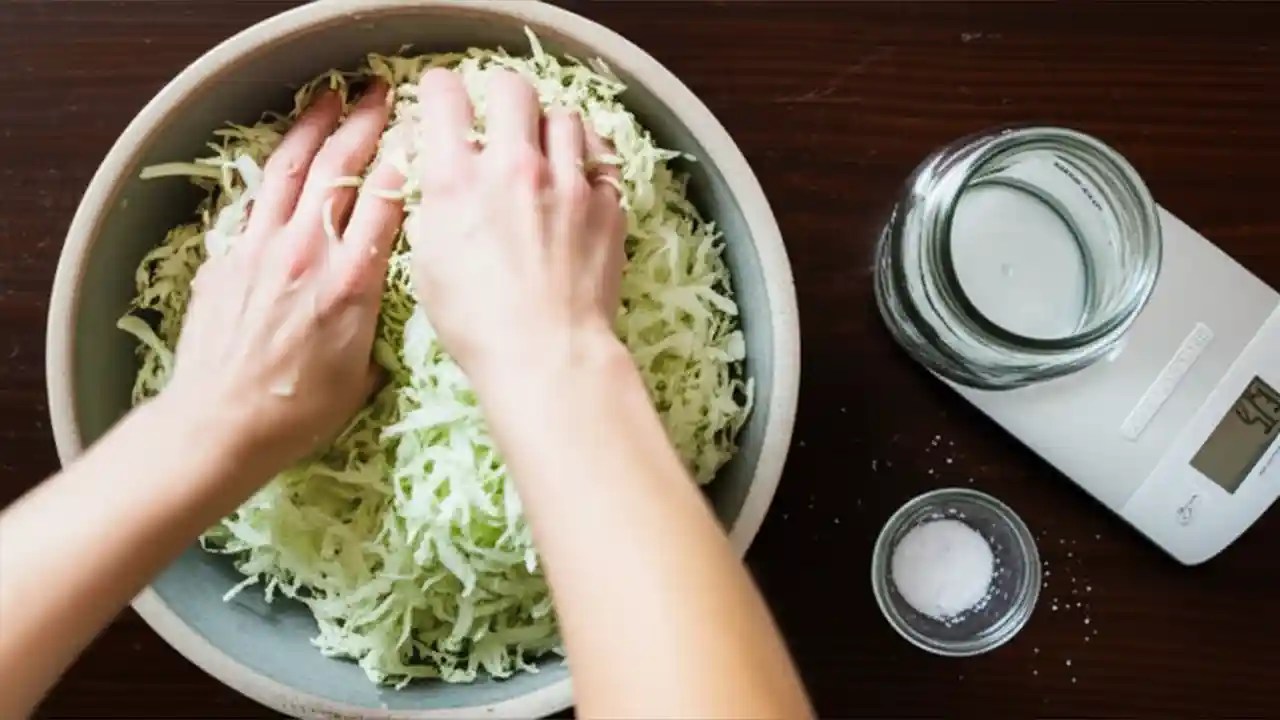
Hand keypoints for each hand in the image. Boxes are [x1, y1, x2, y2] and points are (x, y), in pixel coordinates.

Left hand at [162, 82, 402, 478]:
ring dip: (311, 129)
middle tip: (377, 96)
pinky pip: (253, 204)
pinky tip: (283, 164)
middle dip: (361, 123)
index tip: (414, 140)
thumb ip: (375, 328)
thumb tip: (379, 310)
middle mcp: (306, 253)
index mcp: (351, 281)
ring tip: (328, 101)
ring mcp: (260, 249)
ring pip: (289, 171)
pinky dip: (273, 177)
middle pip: (337, 168)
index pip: (384, 201)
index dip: (402, 163)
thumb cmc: (299, 412)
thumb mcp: (363, 373)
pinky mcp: (226, 259)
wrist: (220, 424)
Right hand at [408, 69, 625, 394]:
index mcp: (457, 179)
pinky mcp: (607, 204)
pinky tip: (578, 175)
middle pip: (513, 88)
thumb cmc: (477, 323)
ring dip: (549, 127)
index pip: (445, 97)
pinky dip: (587, 158)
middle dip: (501, 95)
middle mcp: (513, 167)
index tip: (443, 97)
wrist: (548, 355)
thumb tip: (441, 178)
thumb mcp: (429, 263)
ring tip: (544, 149)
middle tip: (500, 116)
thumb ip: (435, 207)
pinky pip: (601, 157)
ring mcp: (567, 182)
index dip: (440, 90)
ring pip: (564, 116)